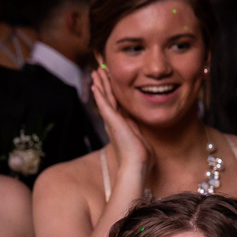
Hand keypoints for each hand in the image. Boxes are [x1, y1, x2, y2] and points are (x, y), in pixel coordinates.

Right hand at [90, 66, 152, 185]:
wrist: (137, 165)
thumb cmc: (142, 158)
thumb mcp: (141, 138)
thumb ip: (137, 129)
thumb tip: (136, 124)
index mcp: (121, 125)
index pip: (116, 104)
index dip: (112, 92)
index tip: (109, 81)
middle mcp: (114, 122)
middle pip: (108, 98)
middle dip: (104, 83)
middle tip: (99, 71)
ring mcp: (112, 121)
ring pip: (105, 98)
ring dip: (100, 84)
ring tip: (96, 72)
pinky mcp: (112, 121)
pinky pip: (104, 104)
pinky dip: (99, 94)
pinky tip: (94, 85)